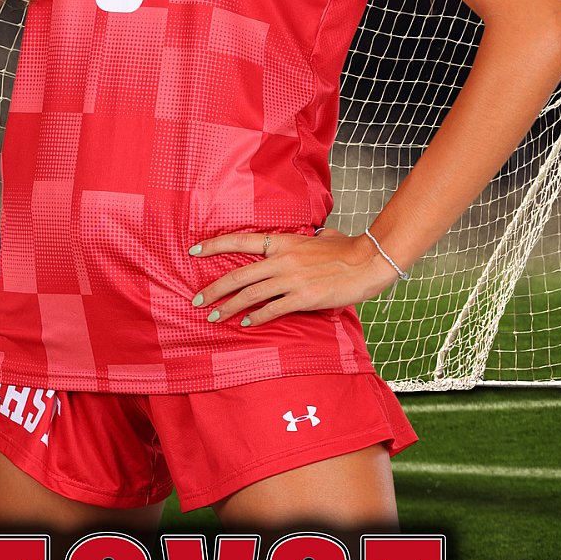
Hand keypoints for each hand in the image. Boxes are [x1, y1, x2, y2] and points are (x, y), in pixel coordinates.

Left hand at [187, 227, 399, 328]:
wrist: (366, 262)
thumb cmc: (345, 249)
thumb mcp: (319, 237)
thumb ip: (307, 239)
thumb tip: (312, 236)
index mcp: (283, 241)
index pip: (240, 240)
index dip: (214, 245)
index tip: (194, 251)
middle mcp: (282, 259)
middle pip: (239, 274)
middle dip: (214, 289)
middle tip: (197, 300)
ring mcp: (291, 279)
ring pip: (251, 294)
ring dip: (229, 308)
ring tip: (214, 318)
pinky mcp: (303, 298)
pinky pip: (273, 310)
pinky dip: (256, 317)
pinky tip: (246, 323)